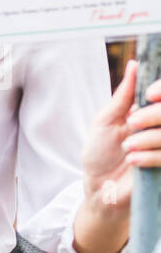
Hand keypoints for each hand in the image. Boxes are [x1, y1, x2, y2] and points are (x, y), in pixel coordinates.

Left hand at [82, 61, 154, 211]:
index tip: (149, 94)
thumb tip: (134, 65)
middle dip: (153, 115)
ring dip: (147, 139)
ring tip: (128, 148)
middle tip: (132, 124)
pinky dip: (149, 156)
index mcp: (150, 110)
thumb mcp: (105, 121)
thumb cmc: (100, 152)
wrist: (100, 187)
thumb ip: (122, 96)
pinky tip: (134, 161)